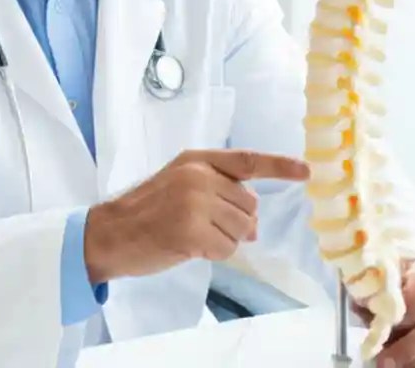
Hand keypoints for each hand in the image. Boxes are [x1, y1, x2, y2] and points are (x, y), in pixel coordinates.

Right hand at [83, 149, 309, 282]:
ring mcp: (195, 203)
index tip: (305, 172)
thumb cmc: (144, 212)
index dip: (279, 166)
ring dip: (223, 240)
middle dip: (235, 223)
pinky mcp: (191, 231)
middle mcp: (198, 177)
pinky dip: (213, 254)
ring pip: (241, 229)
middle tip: (203, 228)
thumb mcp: (179, 185)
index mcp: (195, 160)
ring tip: (192, 236)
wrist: (109, 233)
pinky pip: (226, 249)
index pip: (247, 161)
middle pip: (249, 206)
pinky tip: (189, 248)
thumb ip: (218, 193)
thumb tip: (253, 225)